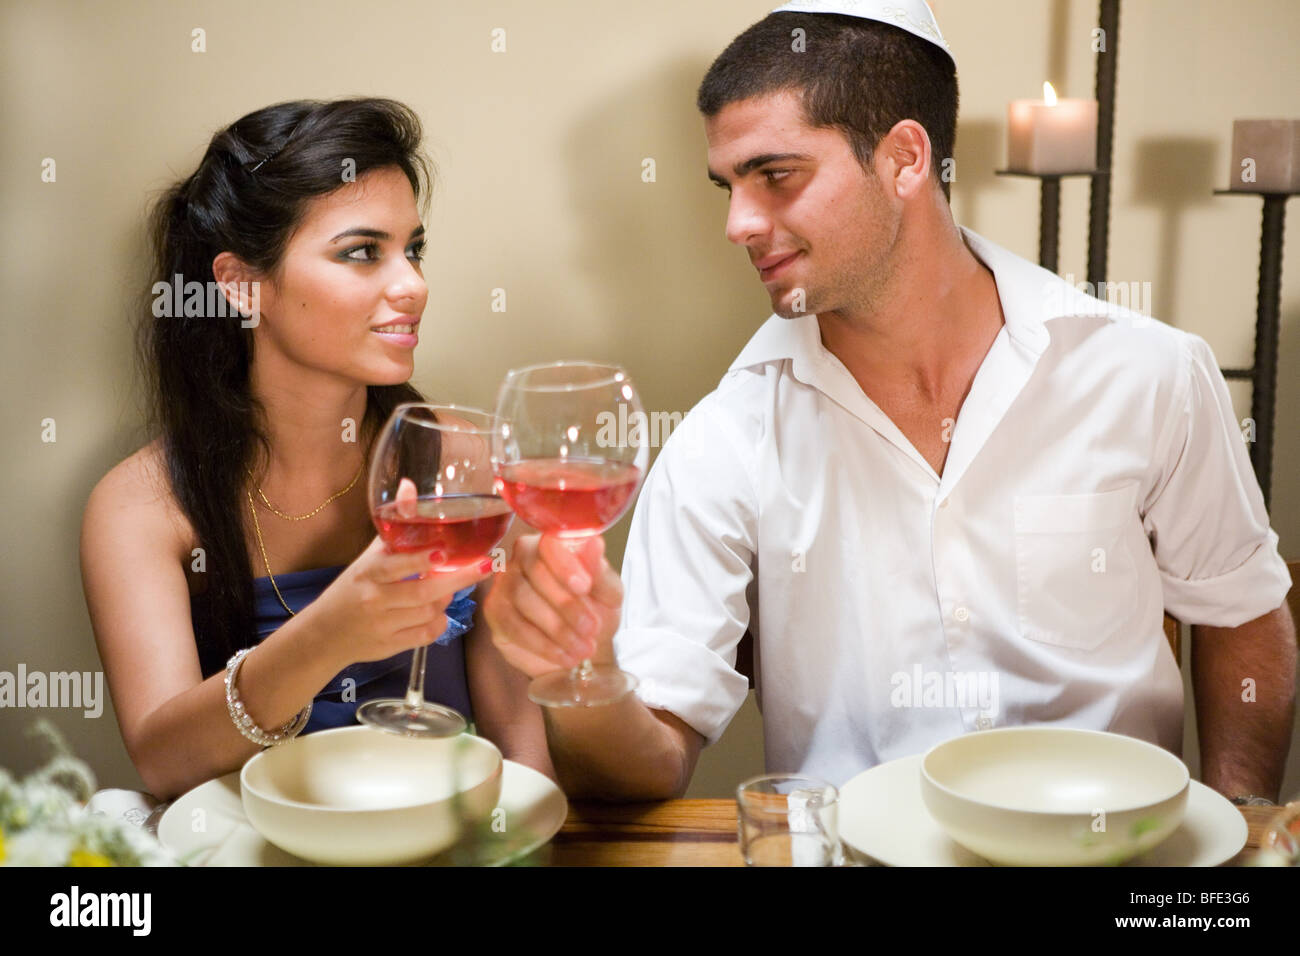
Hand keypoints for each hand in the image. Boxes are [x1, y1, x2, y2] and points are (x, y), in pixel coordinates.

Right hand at [300, 535, 492, 665]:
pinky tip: (437, 613)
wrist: (325, 632)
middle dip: (458, 579)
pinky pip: (427, 634)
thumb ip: (394, 524)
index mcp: (368, 571)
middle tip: (485, 566)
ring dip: (446, 599)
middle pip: (423, 592)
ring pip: (430, 612)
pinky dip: (439, 623)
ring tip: (447, 588)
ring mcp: (383, 624)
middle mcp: (374, 598)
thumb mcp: (369, 555)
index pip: (396, 565)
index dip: (420, 560)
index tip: (442, 554)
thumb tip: (409, 485)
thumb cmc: (354, 586)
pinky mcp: (391, 645)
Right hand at [482, 533, 622, 678]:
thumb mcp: (608, 593)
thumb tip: (593, 543)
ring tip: (583, 648)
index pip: (549, 543)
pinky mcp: (496, 613)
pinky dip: (542, 644)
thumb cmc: (596, 611)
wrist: (584, 644)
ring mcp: (504, 584)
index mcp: (552, 544)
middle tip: (591, 628)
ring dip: (557, 628)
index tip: (585, 587)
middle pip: (534, 571)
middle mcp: (522, 558)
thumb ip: (599, 571)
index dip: (565, 565)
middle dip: (566, 604)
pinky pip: (513, 626)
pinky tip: (564, 656)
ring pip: (522, 599)